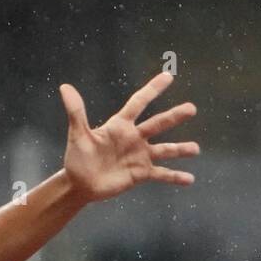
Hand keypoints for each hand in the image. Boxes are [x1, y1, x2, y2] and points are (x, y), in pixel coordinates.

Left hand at [58, 72, 198, 201]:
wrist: (81, 183)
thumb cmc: (78, 157)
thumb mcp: (78, 134)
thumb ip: (76, 111)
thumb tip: (65, 87)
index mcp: (120, 125)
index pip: (139, 103)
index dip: (152, 89)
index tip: (168, 76)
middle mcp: (134, 138)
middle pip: (158, 124)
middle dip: (175, 116)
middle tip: (191, 108)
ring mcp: (140, 156)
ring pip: (165, 150)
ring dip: (180, 149)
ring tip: (195, 149)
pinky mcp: (142, 174)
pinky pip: (162, 174)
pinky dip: (175, 176)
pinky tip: (189, 179)